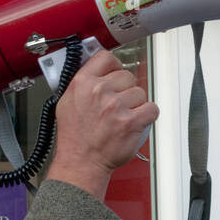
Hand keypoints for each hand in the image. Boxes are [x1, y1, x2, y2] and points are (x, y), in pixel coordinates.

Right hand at [46, 50, 158, 198]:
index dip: (114, 66)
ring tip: (122, 116)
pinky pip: (151, 108)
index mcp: (82, 83)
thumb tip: (97, 69)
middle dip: (125, 90)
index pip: (106, 58)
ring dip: (135, 104)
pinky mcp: (131, 121)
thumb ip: (82, 83)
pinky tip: (136, 121)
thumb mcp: (67, 102)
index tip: (115, 74)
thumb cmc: (74, 137)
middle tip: (116, 105)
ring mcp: (116, 106)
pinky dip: (147, 115)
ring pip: (140, 93)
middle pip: (127, 76)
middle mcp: (99, 92)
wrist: (82, 162)